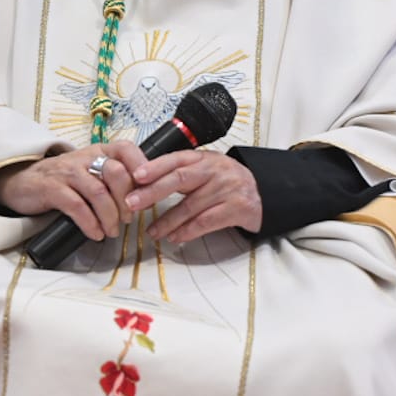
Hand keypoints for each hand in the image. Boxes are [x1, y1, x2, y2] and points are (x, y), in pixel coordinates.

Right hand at [0, 143, 153, 240]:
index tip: (149, 188)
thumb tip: (143, 197)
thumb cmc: (63, 181)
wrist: (22, 182)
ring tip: (112, 231)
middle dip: (127, 201)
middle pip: (116, 173)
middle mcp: (84, 158)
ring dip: (110, 217)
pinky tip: (95, 233)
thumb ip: (112, 179)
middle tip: (128, 219)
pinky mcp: (52, 189)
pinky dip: (90, 224)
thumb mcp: (89, 173)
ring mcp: (67, 172)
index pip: (126, 149)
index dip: (142, 165)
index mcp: (97, 151)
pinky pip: (77, 207)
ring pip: (98, 193)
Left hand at [134, 149, 261, 245]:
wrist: (263, 192)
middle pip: (179, 179)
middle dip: (152, 192)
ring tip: (152, 232)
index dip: (155, 167)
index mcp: (203, 158)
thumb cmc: (225, 181)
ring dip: (167, 221)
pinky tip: (174, 237)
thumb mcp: (206, 168)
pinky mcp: (236, 209)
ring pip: (190, 206)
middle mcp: (214, 170)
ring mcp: (226, 189)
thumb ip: (181, 172)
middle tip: (132, 203)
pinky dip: (187, 231)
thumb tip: (143, 183)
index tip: (135, 176)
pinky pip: (206, 222)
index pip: (175, 159)